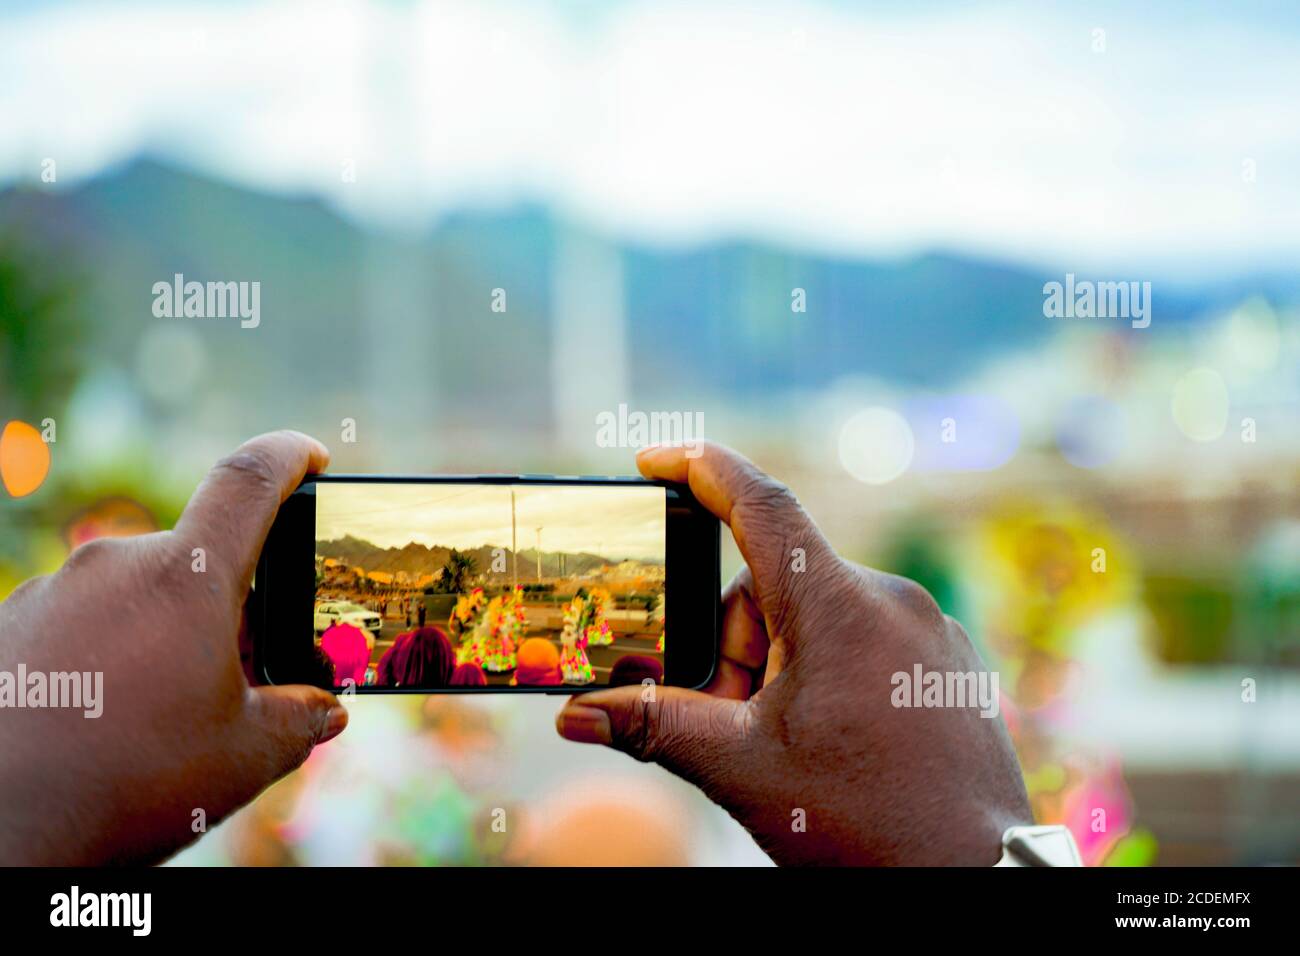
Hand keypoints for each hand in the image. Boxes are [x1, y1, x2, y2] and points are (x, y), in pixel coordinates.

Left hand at [0, 431, 346, 864]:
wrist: (0, 835)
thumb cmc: (130, 787)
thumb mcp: (245, 756)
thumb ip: (300, 718)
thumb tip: (324, 711)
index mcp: (186, 578)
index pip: (247, 478)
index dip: (288, 456)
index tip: (311, 457)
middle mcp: (114, 566)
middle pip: (191, 557)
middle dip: (222, 603)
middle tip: (234, 669)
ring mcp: (51, 592)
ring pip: (132, 592)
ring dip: (160, 632)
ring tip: (160, 710)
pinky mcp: (7, 626)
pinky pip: (76, 618)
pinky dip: (105, 651)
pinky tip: (104, 717)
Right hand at [555, 442, 1031, 864]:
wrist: (976, 879)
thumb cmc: (864, 825)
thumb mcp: (742, 768)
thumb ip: (653, 726)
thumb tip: (575, 716)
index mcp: (837, 607)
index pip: (759, 504)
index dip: (700, 469)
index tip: (654, 459)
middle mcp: (891, 600)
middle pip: (773, 587)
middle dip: (734, 649)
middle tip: (734, 723)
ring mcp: (927, 629)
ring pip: (817, 618)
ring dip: (780, 667)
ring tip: (789, 744)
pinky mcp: (946, 660)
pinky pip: (864, 639)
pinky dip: (828, 674)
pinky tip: (835, 740)